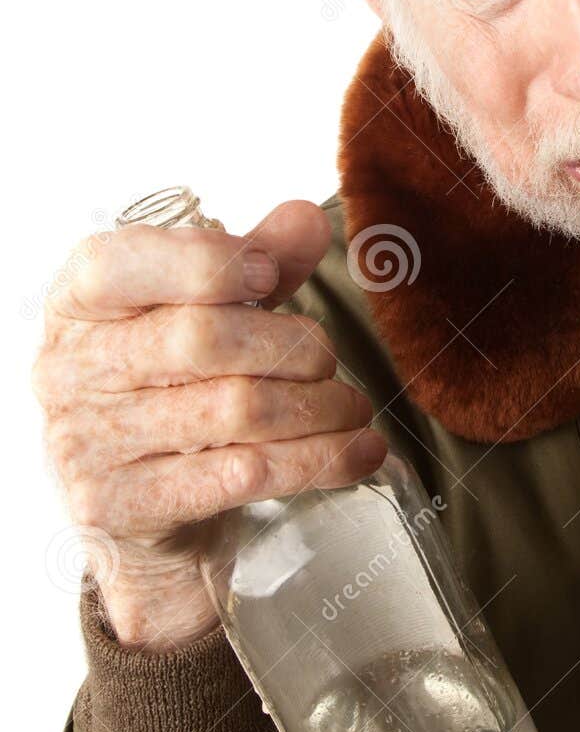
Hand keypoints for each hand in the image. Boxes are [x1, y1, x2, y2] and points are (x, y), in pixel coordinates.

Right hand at [33, 201, 386, 648]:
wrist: (136, 511)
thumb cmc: (170, 387)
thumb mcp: (204, 310)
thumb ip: (253, 259)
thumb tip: (305, 219)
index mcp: (78, 302)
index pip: (123, 264)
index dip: (207, 262)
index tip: (269, 275)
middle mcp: (69, 370)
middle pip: (199, 337)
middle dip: (287, 343)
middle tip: (326, 357)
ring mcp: (89, 443)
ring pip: (234, 409)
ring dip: (318, 406)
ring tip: (353, 406)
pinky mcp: (123, 506)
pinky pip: (242, 474)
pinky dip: (317, 459)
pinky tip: (357, 452)